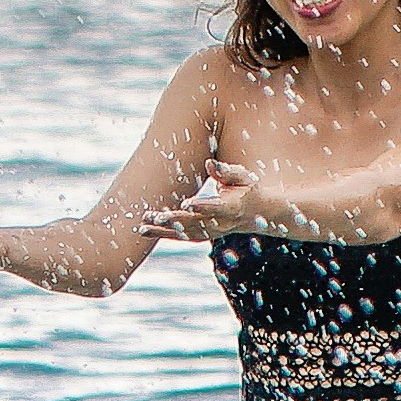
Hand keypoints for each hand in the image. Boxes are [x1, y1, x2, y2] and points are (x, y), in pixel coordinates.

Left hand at [142, 163, 265, 243]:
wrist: (257, 213)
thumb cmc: (246, 188)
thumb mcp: (242, 177)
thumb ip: (226, 172)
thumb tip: (210, 164)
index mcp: (232, 208)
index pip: (216, 209)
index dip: (202, 207)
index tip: (186, 204)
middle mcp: (221, 224)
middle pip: (197, 224)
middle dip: (177, 221)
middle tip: (157, 217)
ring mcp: (211, 233)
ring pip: (185, 234)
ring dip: (164, 231)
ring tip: (143, 226)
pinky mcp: (202, 235)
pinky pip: (181, 237)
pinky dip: (163, 234)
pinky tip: (145, 229)